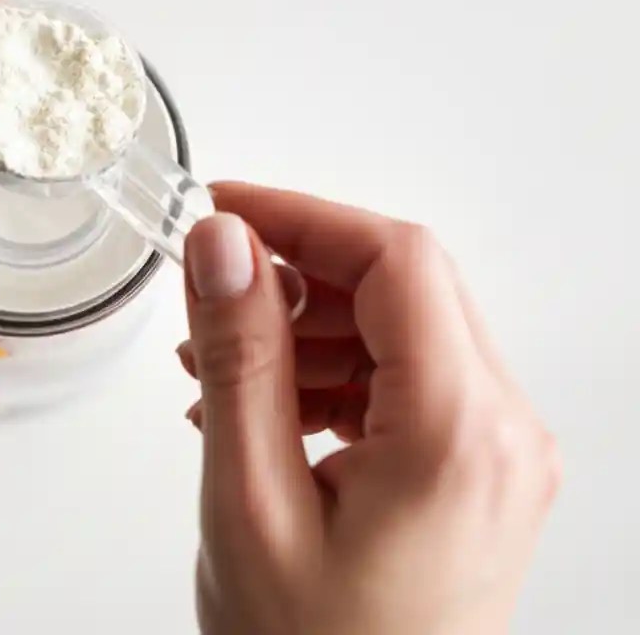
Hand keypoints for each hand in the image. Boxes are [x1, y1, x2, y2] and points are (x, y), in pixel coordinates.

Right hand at [177, 183, 559, 633]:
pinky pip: (405, 388)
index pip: (396, 260)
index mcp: (458, 434)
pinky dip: (330, 377)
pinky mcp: (473, 480)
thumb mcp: (249, 502)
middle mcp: (501, 436)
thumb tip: (225, 248)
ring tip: (217, 364)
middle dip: (299, 273)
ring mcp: (496, 460)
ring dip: (308, 327)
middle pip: (405, 289)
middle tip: (210, 286)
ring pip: (402, 334)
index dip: (302, 216)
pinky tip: (261, 406)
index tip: (226, 209)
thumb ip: (241, 359)